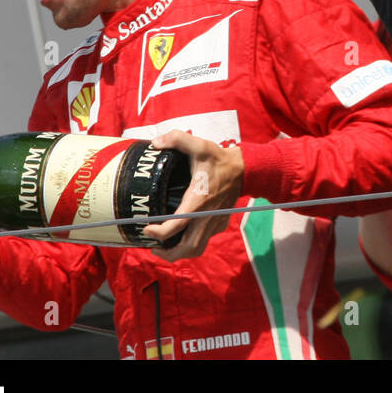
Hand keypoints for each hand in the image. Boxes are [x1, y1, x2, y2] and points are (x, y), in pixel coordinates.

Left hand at [143, 132, 243, 260]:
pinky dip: (189, 244)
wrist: (244, 169)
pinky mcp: (219, 223)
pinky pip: (203, 241)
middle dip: (168, 253)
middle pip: (187, 248)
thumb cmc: (219, 159)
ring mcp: (214, 222)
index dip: (158, 233)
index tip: (147, 228)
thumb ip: (177, 139)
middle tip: (152, 247)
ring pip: (196, 249)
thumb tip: (156, 142)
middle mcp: (206, 216)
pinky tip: (180, 235)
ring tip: (164, 248)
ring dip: (179, 253)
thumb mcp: (199, 145)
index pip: (176, 226)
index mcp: (198, 201)